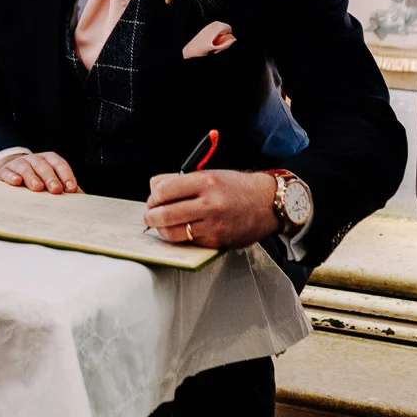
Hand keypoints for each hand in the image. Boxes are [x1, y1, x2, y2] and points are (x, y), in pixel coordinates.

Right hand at [0, 151, 78, 193]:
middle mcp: (34, 160)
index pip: (59, 164)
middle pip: (43, 165)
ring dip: (32, 177)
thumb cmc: (37, 179)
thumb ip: (66, 188)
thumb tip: (83, 200)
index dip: (66, 175)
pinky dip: (12, 177)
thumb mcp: (51, 180)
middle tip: (56, 189)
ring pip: (26, 167)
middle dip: (50, 177)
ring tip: (37, 188)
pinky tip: (16, 182)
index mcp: (49, 160)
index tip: (71, 188)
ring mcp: (18, 164)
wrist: (12, 172)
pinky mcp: (4, 172)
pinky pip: (7, 172)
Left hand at [144, 170, 280, 249]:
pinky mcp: (217, 242)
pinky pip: (188, 242)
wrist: (267, 203)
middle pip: (164, 214)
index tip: (153, 199)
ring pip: (173, 232)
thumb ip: (180, 180)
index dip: (153, 196)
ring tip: (160, 224)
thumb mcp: (210, 174)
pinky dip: (180, 237)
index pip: (164, 190)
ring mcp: (213, 225)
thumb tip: (154, 189)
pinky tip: (180, 231)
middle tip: (149, 215)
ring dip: (161, 229)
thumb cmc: (236, 187)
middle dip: (151, 215)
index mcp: (206, 182)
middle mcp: (210, 204)